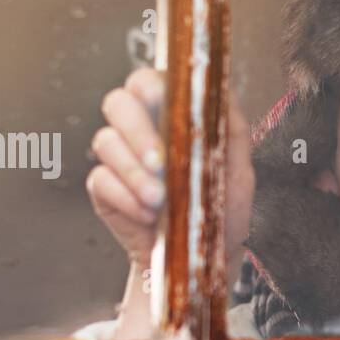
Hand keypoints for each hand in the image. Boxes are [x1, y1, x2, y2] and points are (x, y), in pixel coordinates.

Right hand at [87, 68, 254, 266]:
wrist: (200, 257)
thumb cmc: (220, 209)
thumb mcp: (238, 170)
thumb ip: (232, 130)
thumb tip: (223, 93)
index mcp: (169, 116)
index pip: (147, 82)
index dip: (148, 84)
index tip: (157, 97)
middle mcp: (139, 130)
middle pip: (117, 103)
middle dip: (137, 130)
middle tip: (159, 163)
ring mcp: (118, 158)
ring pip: (105, 142)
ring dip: (133, 171)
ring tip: (159, 200)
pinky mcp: (104, 188)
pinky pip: (101, 180)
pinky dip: (125, 198)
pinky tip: (147, 215)